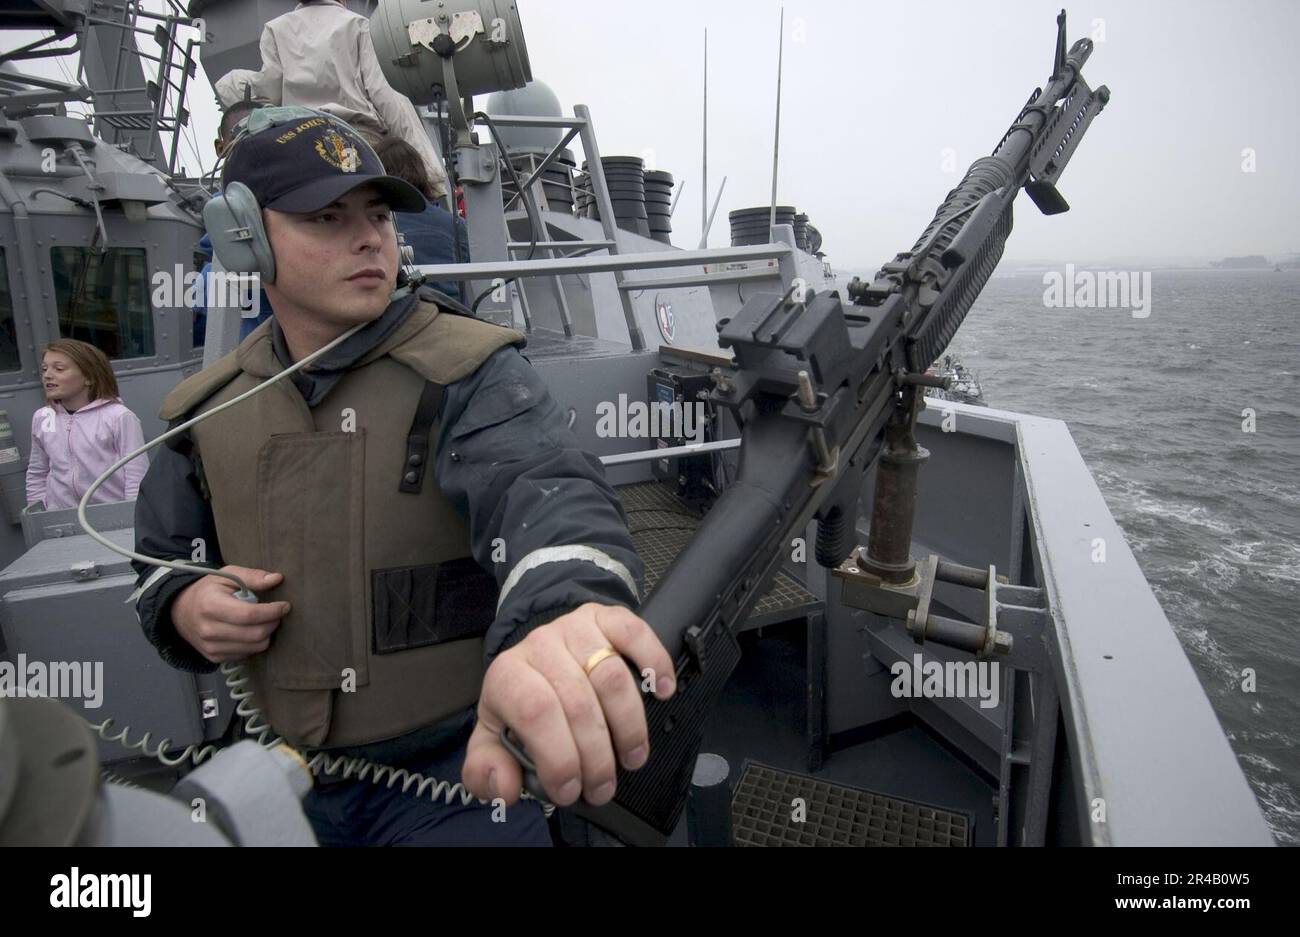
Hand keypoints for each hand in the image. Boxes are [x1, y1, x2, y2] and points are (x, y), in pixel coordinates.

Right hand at [171, 566, 289, 663]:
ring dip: (267, 634)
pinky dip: (254, 643)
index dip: (272, 611)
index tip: (285, 605)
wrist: (180, 612)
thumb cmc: (208, 591)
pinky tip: (250, 631)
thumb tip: (277, 579)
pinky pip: (246, 654)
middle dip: (273, 623)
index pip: (249, 615)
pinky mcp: (215, 657)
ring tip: (264, 621)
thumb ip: (252, 576)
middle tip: (277, 613)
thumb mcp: (226, 575)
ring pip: (254, 647)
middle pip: (255, 634)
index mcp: (211, 606)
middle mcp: (209, 630)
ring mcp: (211, 647)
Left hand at [463, 603, 674, 807]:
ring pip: (611, 677)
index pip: (536, 712)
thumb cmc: (519, 703)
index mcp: (508, 675)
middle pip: (579, 702)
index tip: (569, 790)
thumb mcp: (493, 738)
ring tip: (632, 759)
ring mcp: (577, 629)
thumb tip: (503, 789)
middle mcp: (541, 645)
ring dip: (629, 727)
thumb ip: (486, 770)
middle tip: (603, 788)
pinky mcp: (608, 618)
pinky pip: (636, 634)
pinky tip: (663, 691)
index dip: (559, 756)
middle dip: (597, 757)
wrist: (538, 655)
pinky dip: (654, 663)